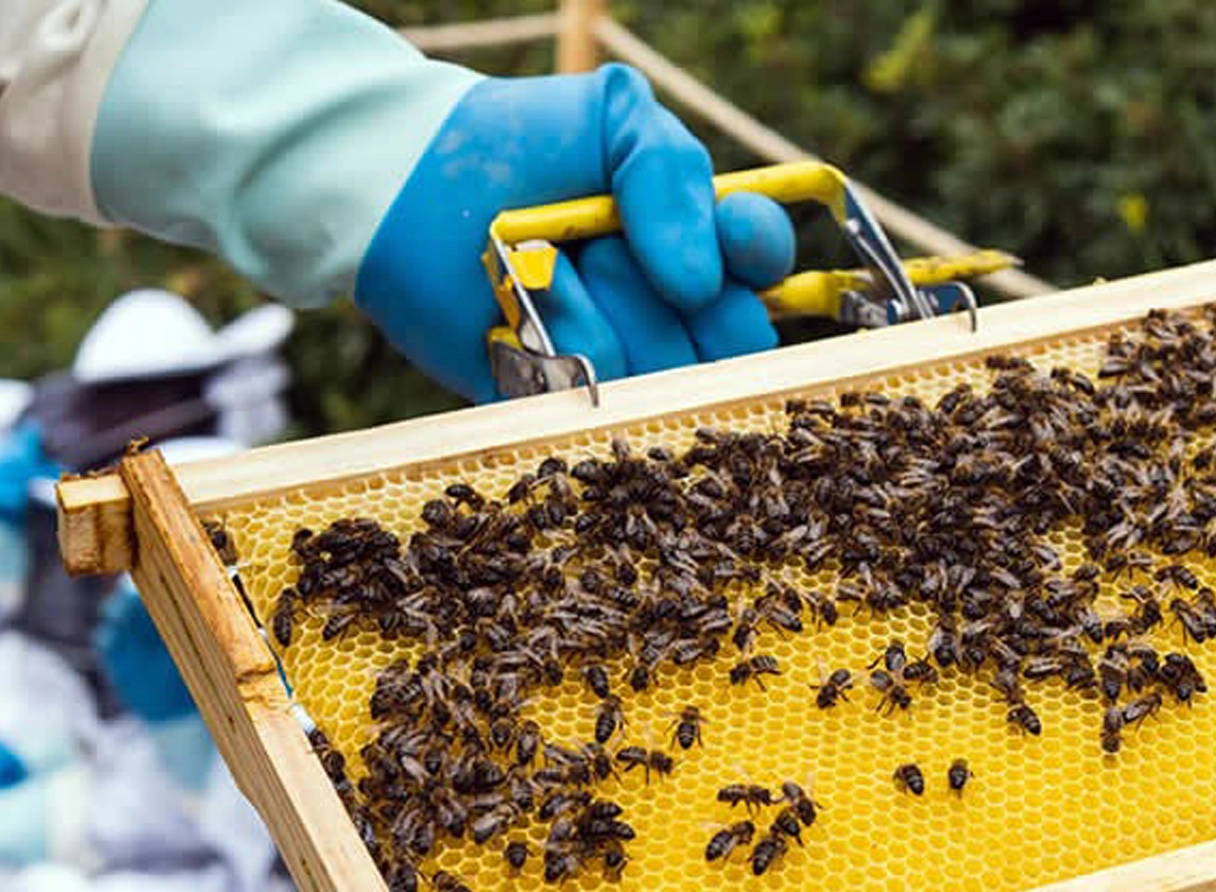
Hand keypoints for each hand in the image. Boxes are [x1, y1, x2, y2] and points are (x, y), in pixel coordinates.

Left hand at [353, 66, 795, 401]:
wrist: (406, 179)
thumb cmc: (516, 142)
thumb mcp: (614, 118)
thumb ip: (677, 173)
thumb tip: (701, 281)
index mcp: (698, 248)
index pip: (767, 273)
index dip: (756, 257)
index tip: (729, 232)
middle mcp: (670, 316)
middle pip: (732, 346)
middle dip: (679, 295)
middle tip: (610, 246)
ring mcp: (618, 367)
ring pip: (665, 378)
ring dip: (608, 313)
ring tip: (546, 265)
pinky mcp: (557, 406)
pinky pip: (595, 404)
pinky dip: (561, 350)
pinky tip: (520, 313)